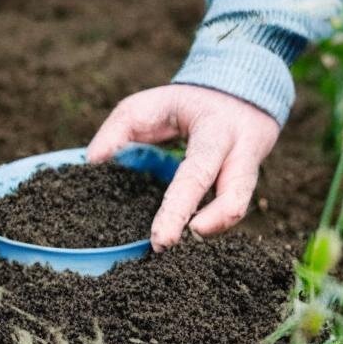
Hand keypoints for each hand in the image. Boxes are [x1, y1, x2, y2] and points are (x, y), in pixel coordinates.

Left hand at [88, 84, 279, 250]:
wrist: (236, 95)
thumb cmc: (184, 103)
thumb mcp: (148, 103)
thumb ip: (119, 129)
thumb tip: (92, 162)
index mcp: (216, 129)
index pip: (198, 172)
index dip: (179, 208)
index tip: (160, 240)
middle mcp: (241, 152)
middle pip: (234, 198)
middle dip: (207, 228)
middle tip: (167, 248)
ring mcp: (250, 170)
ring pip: (238, 209)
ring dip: (208, 231)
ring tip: (171, 239)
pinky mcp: (247, 185)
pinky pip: (231, 210)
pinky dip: (209, 224)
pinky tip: (183, 231)